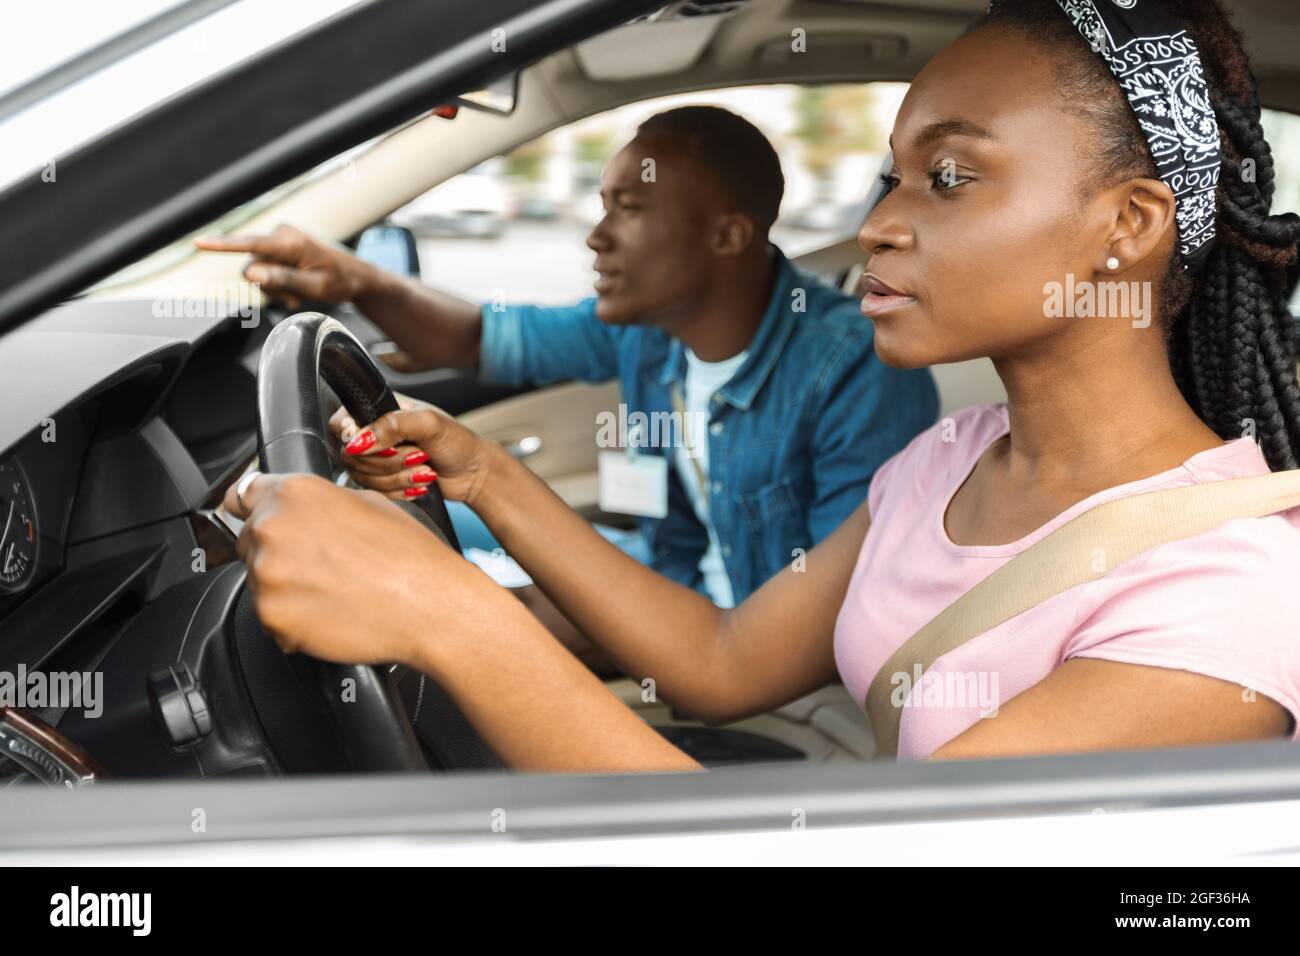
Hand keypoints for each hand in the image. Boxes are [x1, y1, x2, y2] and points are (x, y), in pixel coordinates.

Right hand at [194, 224, 374, 308]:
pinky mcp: (279, 245)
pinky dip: (277, 282)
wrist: (356, 277)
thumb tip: (253, 274)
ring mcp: (280, 239)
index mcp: (291, 243)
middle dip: (268, 286)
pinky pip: (266, 268)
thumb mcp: (315, 287)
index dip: (221, 246)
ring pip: (258, 270)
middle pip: (252, 266)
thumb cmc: (340, 282)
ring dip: (274, 287)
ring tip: (298, 295)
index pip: (250, 244)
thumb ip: (284, 280)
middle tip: (293, 299)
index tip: (197, 243)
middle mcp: (281, 235)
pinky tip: (294, 290)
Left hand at [222, 472, 493, 666]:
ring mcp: (267, 575)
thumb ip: (320, 503)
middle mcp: (273, 528)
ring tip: (333, 591)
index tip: (257, 519)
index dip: (253, 508)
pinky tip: (331, 612)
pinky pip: (271, 618)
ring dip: (286, 587)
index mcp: (295, 493)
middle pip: (249, 540)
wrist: (430, 606)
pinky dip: (293, 620)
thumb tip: (306, 512)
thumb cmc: (410, 556)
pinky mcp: (272, 617)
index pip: (241, 494)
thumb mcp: (367, 503)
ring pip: (260, 581)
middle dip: (276, 551)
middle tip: (318, 565)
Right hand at [328, 402, 497, 505]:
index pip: (341, 423)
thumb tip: (358, 441)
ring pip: (362, 477)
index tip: (383, 447)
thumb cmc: (457, 441)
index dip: (356, 440)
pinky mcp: (383, 480)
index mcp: (380, 409)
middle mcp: (374, 432)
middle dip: (389, 462)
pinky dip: (398, 490)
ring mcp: (377, 458)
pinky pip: (374, 492)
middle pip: (350, 456)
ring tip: (424, 468)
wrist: (474, 472)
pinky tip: (418, 483)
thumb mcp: (429, 423)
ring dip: (397, 477)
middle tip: (419, 455)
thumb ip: (391, 425)